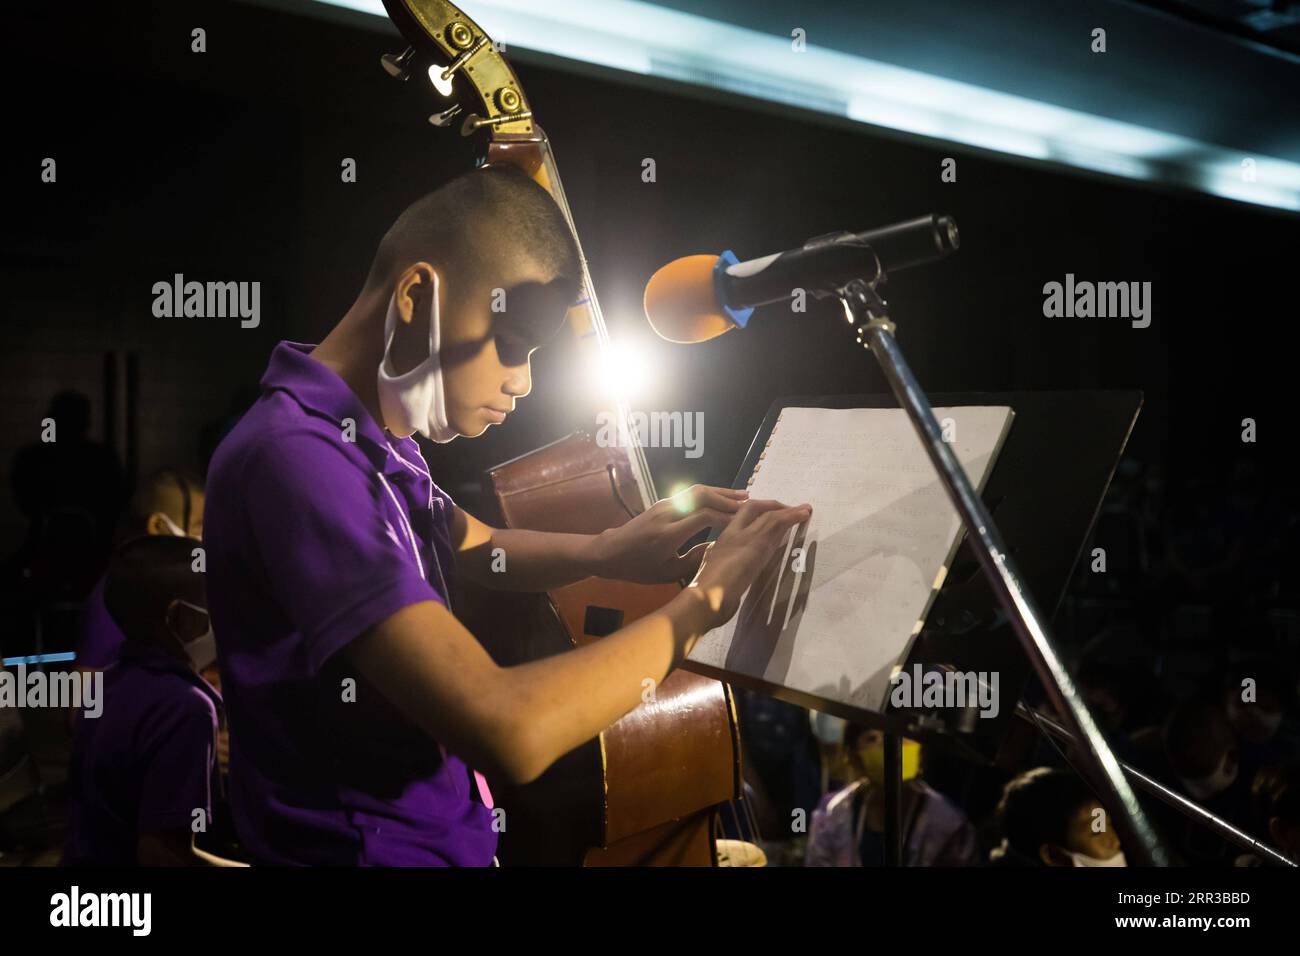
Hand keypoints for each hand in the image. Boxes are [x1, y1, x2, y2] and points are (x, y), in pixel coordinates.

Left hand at [593, 484, 750, 583]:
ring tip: (743, 496)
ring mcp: (664, 505)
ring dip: (720, 492)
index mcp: (668, 534)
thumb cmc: (638, 568)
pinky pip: (690, 494)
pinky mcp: (664, 502)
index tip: (744, 523)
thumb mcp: (667, 573)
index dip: (726, 518)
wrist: (610, 552)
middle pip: (701, 496)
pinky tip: (722, 499)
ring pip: (697, 491)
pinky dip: (709, 494)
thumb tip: (719, 548)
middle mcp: (667, 514)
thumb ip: (694, 561)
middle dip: (727, 499)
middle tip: (750, 504)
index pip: (703, 517)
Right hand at [684, 498, 812, 629]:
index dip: (756, 511)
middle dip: (772, 506)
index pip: (739, 518)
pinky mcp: (757, 543)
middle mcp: (732, 534)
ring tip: (805, 510)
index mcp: (721, 541)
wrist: (705, 597)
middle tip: (791, 509)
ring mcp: (744, 536)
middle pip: (753, 509)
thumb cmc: (706, 593)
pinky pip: (776, 522)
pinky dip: (791, 516)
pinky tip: (803, 515)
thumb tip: (735, 585)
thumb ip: (726, 573)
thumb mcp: (715, 577)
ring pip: (768, 515)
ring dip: (789, 511)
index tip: (771, 513)